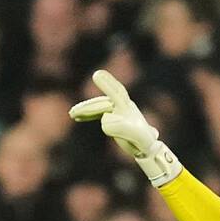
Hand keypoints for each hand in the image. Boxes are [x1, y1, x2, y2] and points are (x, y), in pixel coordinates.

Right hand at [69, 70, 180, 184]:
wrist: (147, 146)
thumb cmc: (144, 141)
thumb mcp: (136, 136)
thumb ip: (122, 128)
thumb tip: (104, 121)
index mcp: (128, 107)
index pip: (117, 93)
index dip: (107, 84)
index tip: (97, 75)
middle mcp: (121, 105)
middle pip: (102, 102)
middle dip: (89, 105)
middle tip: (79, 92)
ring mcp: (115, 110)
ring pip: (97, 108)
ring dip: (85, 110)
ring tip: (72, 114)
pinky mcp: (111, 116)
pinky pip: (96, 113)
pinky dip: (87, 114)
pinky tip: (77, 117)